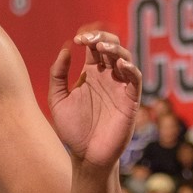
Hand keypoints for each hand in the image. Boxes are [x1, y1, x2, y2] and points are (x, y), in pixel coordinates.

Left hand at [48, 30, 141, 170]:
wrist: (86, 155)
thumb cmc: (72, 130)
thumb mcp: (57, 99)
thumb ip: (58, 75)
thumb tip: (66, 49)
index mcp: (91, 74)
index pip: (95, 46)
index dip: (89, 37)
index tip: (77, 39)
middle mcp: (107, 77)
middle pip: (111, 47)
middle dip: (102, 37)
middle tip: (90, 39)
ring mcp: (120, 87)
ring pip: (125, 58)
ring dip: (116, 49)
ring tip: (102, 47)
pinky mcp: (130, 101)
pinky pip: (135, 79)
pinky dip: (130, 69)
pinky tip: (119, 65)